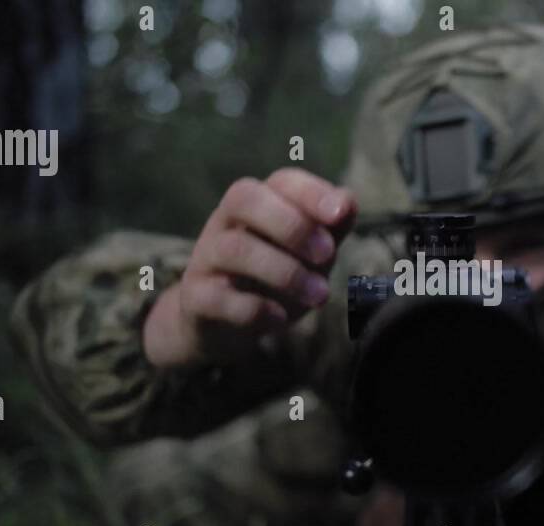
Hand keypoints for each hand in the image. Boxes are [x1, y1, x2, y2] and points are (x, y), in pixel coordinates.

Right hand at [144, 168, 355, 367]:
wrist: (224, 326)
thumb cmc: (274, 279)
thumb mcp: (308, 254)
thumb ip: (330, 228)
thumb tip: (348, 201)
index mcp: (258, 204)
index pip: (280, 181)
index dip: (311, 192)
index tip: (340, 213)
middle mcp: (226, 222)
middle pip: (245, 199)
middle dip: (293, 225)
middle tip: (328, 255)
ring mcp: (206, 258)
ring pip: (235, 248)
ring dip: (285, 272)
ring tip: (320, 295)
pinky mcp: (195, 297)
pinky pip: (216, 297)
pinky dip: (254, 309)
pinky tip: (280, 319)